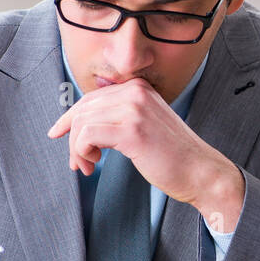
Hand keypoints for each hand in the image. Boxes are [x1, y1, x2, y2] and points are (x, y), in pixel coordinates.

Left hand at [45, 77, 243, 228]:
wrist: (200, 172)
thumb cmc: (173, 156)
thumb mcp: (145, 125)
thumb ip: (119, 117)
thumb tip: (80, 123)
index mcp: (139, 88)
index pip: (91, 97)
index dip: (70, 118)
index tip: (58, 134)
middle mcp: (136, 92)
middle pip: (83, 108)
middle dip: (72, 137)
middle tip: (78, 163)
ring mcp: (135, 109)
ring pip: (82, 122)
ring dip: (76, 148)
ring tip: (86, 166)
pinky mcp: (132, 130)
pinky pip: (88, 135)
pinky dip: (82, 152)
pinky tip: (93, 165)